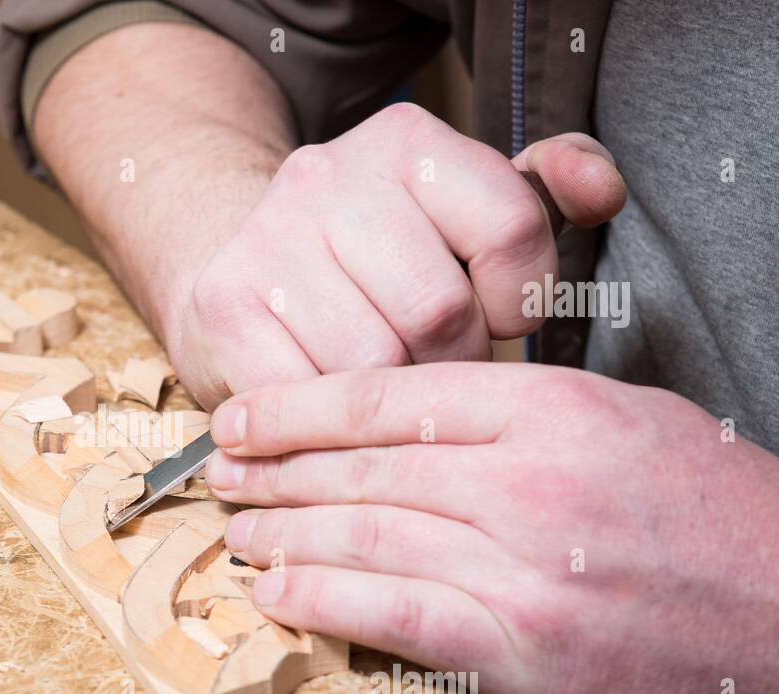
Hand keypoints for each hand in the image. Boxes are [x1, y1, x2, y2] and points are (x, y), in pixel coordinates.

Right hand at [174, 103, 626, 408]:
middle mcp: (328, 175)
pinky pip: (308, 399)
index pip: (512, 228)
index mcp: (407, 141)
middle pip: (440, 313)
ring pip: (374, 366)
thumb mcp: (463, 214)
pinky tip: (328, 402)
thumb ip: (543, 197)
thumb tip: (599, 194)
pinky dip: (329, 421)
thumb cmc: (376, 259)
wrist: (239, 268)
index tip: (493, 316)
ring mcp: (268, 237)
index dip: (518, 300)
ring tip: (380, 380)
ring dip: (389, 399)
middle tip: (429, 361)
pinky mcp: (224, 302)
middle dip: (449, 361)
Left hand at [204, 363, 778, 693]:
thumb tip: (426, 417)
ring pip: (363, 537)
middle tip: (223, 476)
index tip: (244, 417)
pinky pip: (392, 617)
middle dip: (275, 471)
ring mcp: (519, 566)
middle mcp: (524, 480)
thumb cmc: (721, 522)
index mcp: (550, 411)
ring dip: (283, 536)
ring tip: (239, 533)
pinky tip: (276, 596)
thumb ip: (524, 415)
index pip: (386, 399)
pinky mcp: (521, 650)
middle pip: (361, 467)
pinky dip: (322, 604)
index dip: (296, 409)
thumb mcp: (631, 424)